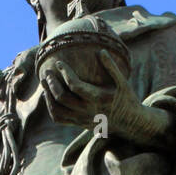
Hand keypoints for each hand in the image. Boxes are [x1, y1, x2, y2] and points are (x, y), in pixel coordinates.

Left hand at [42, 50, 174, 148]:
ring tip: (45, 82)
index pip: (75, 85)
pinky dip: (51, 108)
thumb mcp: (123, 82)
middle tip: (47, 71)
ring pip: (58, 110)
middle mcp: (88, 111)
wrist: (130, 123)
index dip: (65, 73)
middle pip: (62, 98)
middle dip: (52, 83)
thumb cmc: (127, 99)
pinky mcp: (80, 124)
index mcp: (98, 98)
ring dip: (48, 96)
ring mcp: (83, 119)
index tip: (58, 62)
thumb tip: (101, 51)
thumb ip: (112, 67)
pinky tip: (50, 96)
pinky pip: (60, 119)